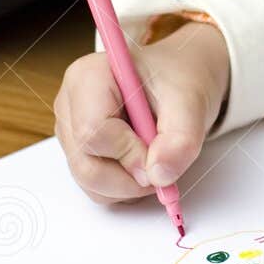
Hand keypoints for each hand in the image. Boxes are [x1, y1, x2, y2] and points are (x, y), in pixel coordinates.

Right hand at [54, 22, 229, 203]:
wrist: (182, 77)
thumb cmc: (181, 79)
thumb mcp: (192, 102)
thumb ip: (181, 139)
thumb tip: (160, 175)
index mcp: (89, 77)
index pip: (92, 132)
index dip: (128, 155)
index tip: (159, 157)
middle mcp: (71, 103)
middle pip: (85, 163)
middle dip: (129, 178)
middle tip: (162, 167)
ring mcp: (71, 129)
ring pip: (89, 181)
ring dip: (128, 184)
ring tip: (156, 156)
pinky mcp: (79, 150)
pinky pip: (95, 186)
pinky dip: (123, 186)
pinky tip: (143, 161)